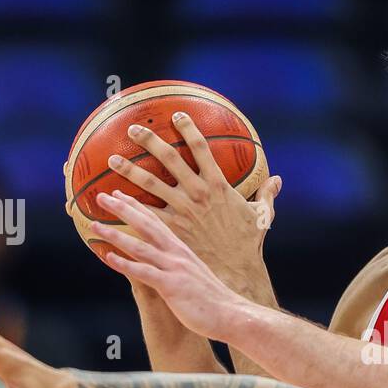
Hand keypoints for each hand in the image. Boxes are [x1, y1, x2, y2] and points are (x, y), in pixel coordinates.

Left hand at [90, 190, 253, 342]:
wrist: (233, 315)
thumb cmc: (217, 299)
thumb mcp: (198, 274)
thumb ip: (184, 264)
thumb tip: (174, 262)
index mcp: (183, 250)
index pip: (158, 222)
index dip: (138, 207)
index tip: (121, 194)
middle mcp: (178, 254)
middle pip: (146, 226)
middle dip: (123, 209)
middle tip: (102, 195)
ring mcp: (175, 269)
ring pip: (140, 246)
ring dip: (115, 235)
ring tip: (95, 224)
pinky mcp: (172, 286)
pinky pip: (144, 272)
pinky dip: (125, 264)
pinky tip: (108, 257)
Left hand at [105, 113, 280, 291]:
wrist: (237, 273)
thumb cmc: (249, 245)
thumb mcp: (261, 216)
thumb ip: (266, 195)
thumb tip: (277, 180)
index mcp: (218, 186)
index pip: (201, 148)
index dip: (188, 129)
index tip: (176, 115)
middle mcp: (197, 195)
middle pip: (169, 159)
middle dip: (149, 141)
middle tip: (133, 128)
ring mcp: (183, 213)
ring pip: (149, 186)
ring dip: (128, 172)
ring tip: (111, 161)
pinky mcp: (173, 230)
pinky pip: (146, 219)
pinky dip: (127, 214)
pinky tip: (110, 211)